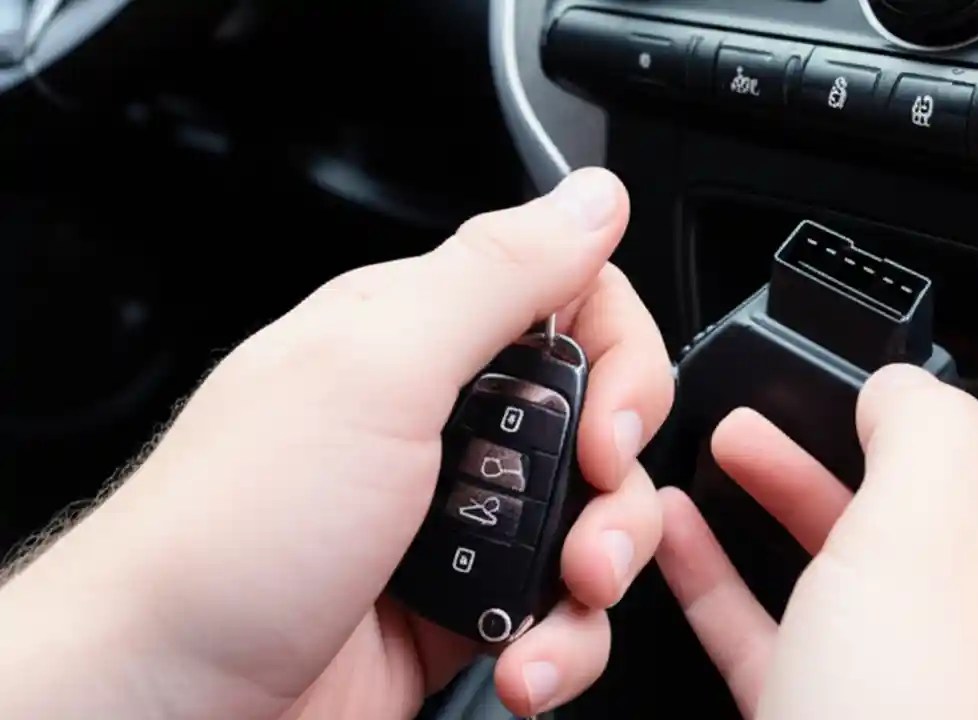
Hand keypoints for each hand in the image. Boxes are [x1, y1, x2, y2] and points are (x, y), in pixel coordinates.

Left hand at [0, 168, 672, 719]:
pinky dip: (564, 641)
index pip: (574, 302)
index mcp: (422, 334)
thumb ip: (496, 276)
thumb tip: (593, 199)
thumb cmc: (234, 533)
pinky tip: (526, 663)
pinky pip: (561, 608)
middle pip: (601, 420)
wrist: (165, 697)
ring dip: (600, 573)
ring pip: (594, 520)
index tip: (608, 427)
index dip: (620, 362)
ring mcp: (457, 514)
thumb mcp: (373, 373)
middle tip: (588, 533)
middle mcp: (443, 417)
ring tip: (561, 605)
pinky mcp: (465, 601)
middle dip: (617, 485)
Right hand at [656, 364, 977, 718]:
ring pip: (824, 591)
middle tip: (745, 421)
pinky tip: (677, 552)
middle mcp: (975, 679)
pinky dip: (719, 591)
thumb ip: (928, 439)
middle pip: (895, 534)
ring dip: (760, 518)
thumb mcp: (929, 546)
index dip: (902, 426)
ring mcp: (889, 718)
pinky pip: (767, 648)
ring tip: (700, 465)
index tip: (832, 384)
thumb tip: (903, 385)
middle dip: (818, 464)